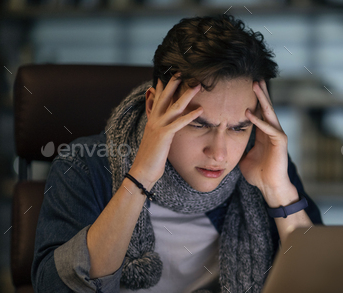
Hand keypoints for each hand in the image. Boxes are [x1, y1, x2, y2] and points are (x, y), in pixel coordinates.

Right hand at [130, 73, 202, 187]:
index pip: (157, 99)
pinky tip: (200, 110)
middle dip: (174, 83)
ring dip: (187, 94)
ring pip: (174, 106)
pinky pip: (179, 122)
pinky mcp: (164, 135)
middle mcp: (153, 120)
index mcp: (151, 120)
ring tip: (198, 85)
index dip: (162, 86)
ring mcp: (158, 126)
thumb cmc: (151, 159)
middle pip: (164, 97)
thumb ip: (160, 130)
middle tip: (183, 71)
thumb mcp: (155, 140)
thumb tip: (165, 127)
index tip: (168, 74)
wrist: (142, 171)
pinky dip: (191, 115)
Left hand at [238, 80, 291, 193]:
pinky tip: (250, 112)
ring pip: (269, 113)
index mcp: (263, 133)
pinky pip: (269, 128)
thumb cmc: (258, 174)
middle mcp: (271, 131)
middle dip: (260, 92)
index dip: (253, 99)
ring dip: (262, 98)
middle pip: (265, 107)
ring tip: (256, 84)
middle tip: (254, 76)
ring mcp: (277, 135)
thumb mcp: (244, 157)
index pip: (258, 112)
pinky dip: (259, 121)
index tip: (246, 86)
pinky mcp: (280, 142)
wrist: (270, 187)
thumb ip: (238, 148)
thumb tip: (224, 146)